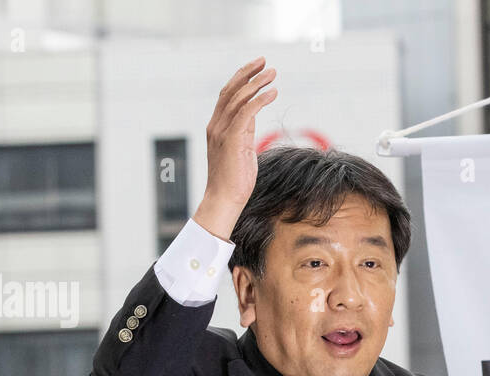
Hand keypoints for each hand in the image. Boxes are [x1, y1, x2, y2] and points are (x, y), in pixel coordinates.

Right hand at [193, 57, 278, 239]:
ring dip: (257, 82)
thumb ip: (243, 132)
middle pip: (231, 90)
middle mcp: (216, 125)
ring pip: (238, 98)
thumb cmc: (235, 181)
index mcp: (217, 127)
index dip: (241, 78)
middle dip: (248, 73)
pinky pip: (246, 112)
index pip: (227, 95)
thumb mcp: (241, 150)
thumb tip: (252, 119)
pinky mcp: (232, 140)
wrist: (224, 200)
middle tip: (265, 61)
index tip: (256, 68)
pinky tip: (272, 92)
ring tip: (273, 73)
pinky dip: (259, 99)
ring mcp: (222, 132)